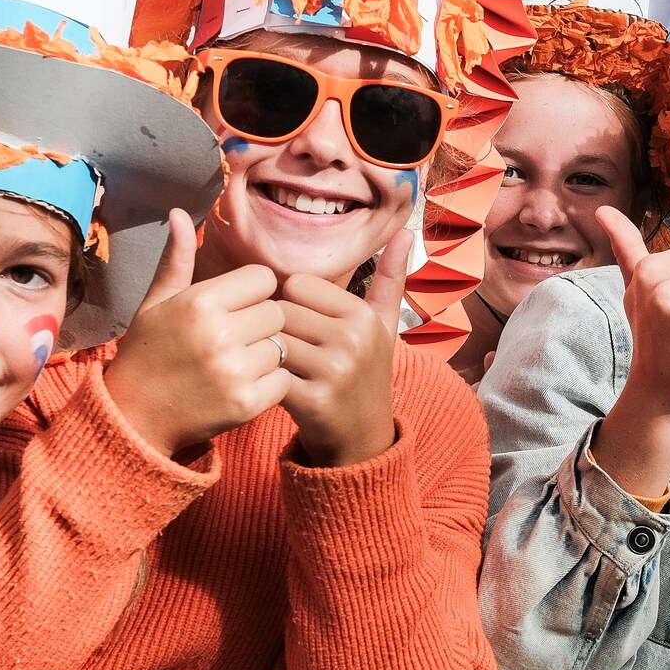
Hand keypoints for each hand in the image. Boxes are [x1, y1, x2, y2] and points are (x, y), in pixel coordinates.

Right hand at [104, 210, 291, 457]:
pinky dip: (270, 384)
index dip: (252, 292)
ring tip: (237, 363)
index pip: (263, 279)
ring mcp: (235, 371)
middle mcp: (220, 334)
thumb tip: (180, 213)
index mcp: (200, 302)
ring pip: (283, 346)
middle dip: (261, 323)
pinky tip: (243, 386)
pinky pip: (284, 380)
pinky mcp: (247, 403)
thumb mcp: (156, 302)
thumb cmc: (147, 353)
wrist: (134, 416)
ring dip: (267, 355)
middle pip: (276, 312)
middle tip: (236, 339)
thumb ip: (175, 259)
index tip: (234, 308)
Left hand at [275, 228, 412, 467]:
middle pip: (280, 310)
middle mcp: (352, 340)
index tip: (302, 324)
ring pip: (271, 338)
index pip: (296, 284)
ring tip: (278, 364)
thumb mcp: (384, 326)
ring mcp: (333, 371)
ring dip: (265, 351)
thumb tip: (407, 231)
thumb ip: (392, 278)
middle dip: (276, 328)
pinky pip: (269, 371)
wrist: (363, 439)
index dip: (291, 303)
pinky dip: (263, 377)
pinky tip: (271, 385)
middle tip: (285, 347)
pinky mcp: (312, 400)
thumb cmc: (367, 373)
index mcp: (363, 315)